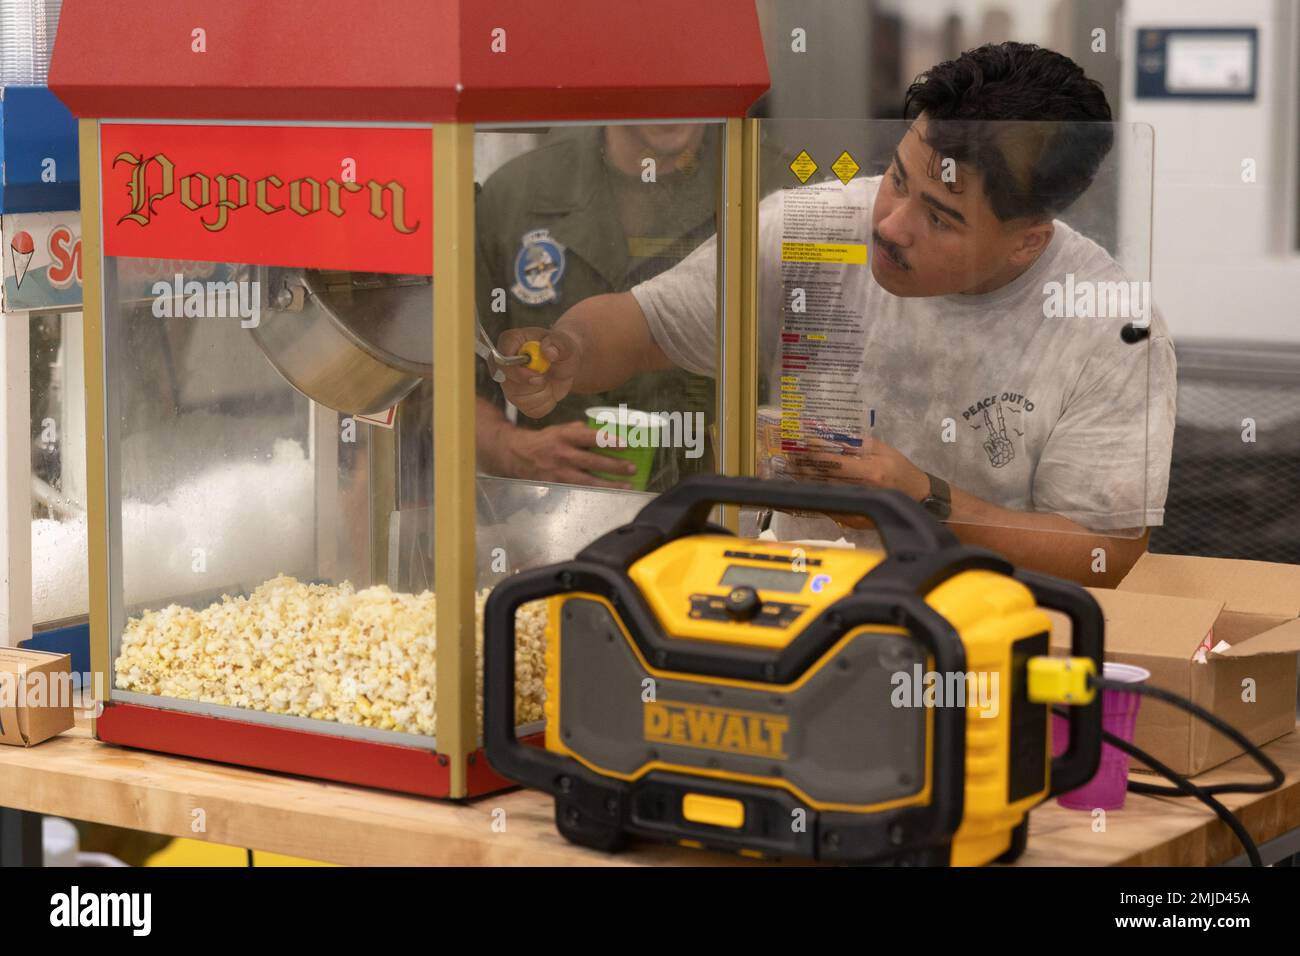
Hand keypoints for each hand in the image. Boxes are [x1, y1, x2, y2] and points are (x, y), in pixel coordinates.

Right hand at [495, 420, 636, 487]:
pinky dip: (594, 493)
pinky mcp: (556, 486)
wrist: (516, 455)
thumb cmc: (544, 441)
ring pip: (588, 481)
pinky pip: (579, 491)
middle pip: (593, 462)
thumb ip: (580, 431)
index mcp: (565, 436)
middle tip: (632, 468)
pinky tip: (608, 495)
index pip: (590, 438)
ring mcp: (559, 472)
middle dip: (614, 466)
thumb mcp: (560, 430)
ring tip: (627, 486)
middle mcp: (563, 454)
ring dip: (609, 484)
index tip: (625, 444)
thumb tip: (602, 433)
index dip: (608, 441)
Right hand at [497, 326, 580, 418]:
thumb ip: (558, 344)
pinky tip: (548, 391)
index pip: (502, 356)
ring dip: (542, 394)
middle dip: (531, 385)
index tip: (537, 376)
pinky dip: (545, 404)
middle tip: (545, 379)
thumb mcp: (565, 343)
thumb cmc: (560, 349)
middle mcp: (505, 364)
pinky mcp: (517, 400)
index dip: (517, 370)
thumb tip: (548, 351)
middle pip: (507, 381)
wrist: (564, 365)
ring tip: (549, 381)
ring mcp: (509, 383)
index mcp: (512, 342)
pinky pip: (530, 409)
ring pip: (520, 399)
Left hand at [785, 438, 929, 529]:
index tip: (802, 444)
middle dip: (805, 467)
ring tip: (793, 469)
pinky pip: (827, 506)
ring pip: (822, 494)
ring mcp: (856, 508)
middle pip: (823, 479)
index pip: (834, 462)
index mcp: (870, 472)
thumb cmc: (900, 468)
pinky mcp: (851, 520)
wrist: (916, 497)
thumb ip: (856, 443)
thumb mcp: (881, 449)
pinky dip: (814, 495)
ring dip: (805, 481)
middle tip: (790, 456)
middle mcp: (861, 491)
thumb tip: (829, 437)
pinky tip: (804, 486)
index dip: (815, 453)